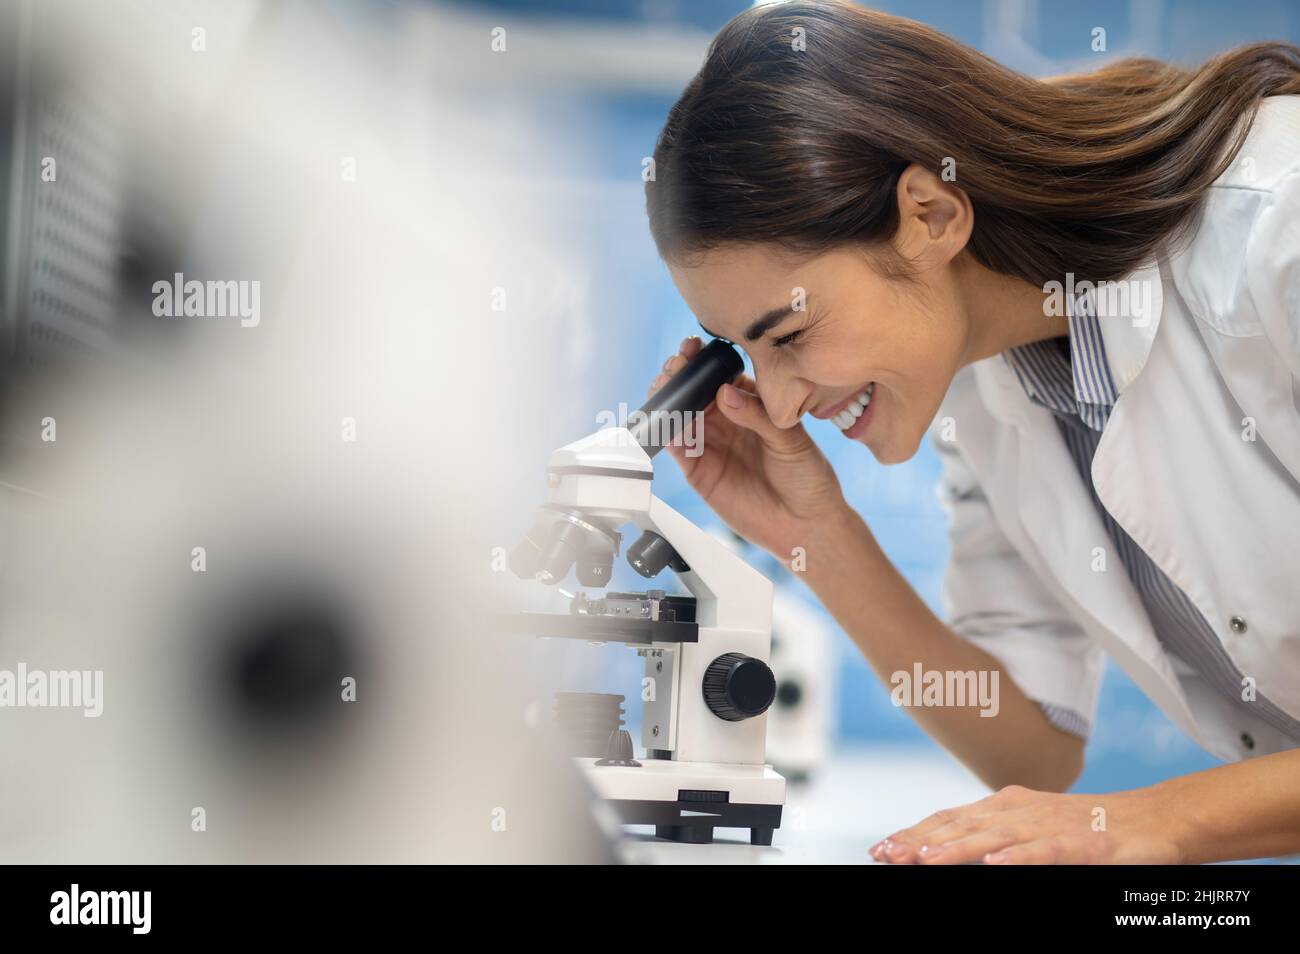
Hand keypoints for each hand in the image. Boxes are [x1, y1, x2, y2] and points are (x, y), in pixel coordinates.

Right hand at [647, 335, 847, 563]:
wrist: (805, 524)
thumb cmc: (808, 478)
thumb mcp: (792, 439)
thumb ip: (758, 414)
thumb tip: (724, 392)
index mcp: (749, 403)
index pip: (719, 374)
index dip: (704, 360)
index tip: (694, 348)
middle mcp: (725, 420)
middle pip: (692, 390)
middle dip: (679, 374)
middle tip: (676, 366)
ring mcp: (709, 444)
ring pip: (678, 415)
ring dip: (668, 399)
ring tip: (668, 388)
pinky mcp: (698, 470)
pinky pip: (677, 447)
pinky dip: (669, 434)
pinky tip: (673, 425)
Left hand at [870, 784, 1185, 864]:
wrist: (1157, 820)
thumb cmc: (1091, 830)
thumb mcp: (1033, 831)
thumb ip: (993, 837)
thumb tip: (946, 851)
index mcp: (1006, 807)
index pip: (950, 819)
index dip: (914, 833)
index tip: (881, 849)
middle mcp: (1023, 811)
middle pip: (963, 826)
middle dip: (921, 842)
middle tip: (886, 855)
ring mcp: (1052, 826)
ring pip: (997, 838)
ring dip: (958, 848)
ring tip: (925, 859)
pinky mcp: (1085, 844)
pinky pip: (1047, 851)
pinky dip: (1020, 857)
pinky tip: (996, 864)